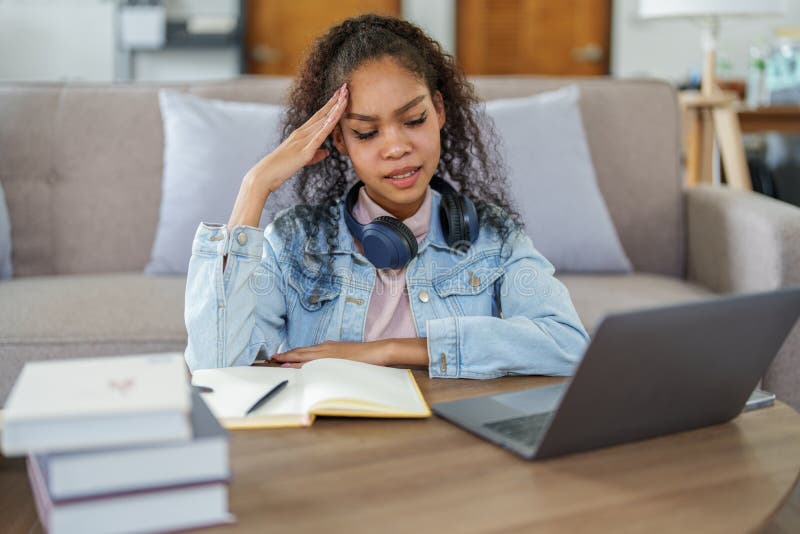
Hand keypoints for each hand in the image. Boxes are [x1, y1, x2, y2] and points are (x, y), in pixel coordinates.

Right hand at [228, 83, 348, 227]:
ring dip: (335, 109)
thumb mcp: (302, 160)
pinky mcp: (305, 151)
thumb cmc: (281, 168)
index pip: (319, 116)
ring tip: (345, 96)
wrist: (265, 174)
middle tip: (346, 87)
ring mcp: (303, 140)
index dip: (330, 105)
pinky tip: (335, 116)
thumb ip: (315, 154)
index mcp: (301, 134)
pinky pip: (319, 136)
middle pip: (323, 114)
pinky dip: (328, 125)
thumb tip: (326, 152)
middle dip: (335, 100)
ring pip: (323, 121)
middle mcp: (302, 133)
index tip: (340, 94)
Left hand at [270, 340, 392, 367]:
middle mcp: (325, 348)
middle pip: (301, 351)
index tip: (282, 356)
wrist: (376, 351)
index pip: (306, 351)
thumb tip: (329, 368)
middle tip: (272, 358)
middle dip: (286, 355)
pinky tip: (291, 366)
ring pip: (303, 355)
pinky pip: (310, 361)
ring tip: (276, 361)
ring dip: (289, 358)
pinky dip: (298, 363)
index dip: (293, 353)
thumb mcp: (346, 359)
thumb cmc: (365, 357)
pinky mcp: (330, 358)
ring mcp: (327, 352)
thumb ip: (336, 361)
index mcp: (328, 348)